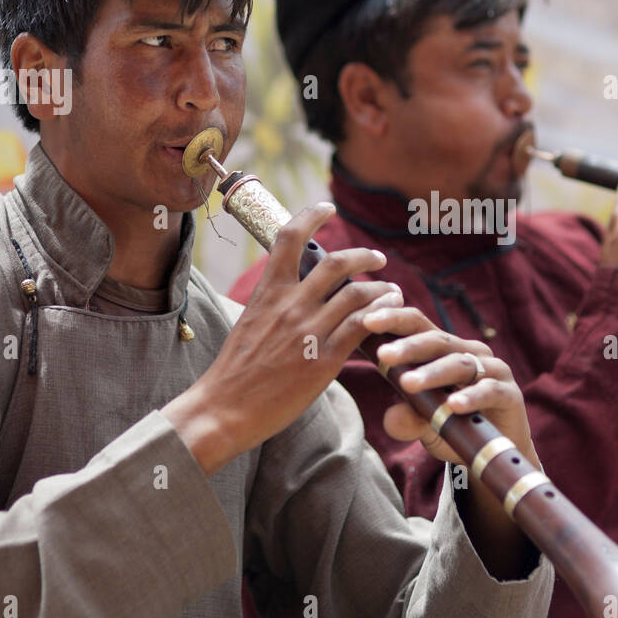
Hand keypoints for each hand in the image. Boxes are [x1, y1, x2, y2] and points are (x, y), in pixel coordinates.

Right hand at [164, 202, 402, 474]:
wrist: (224, 409)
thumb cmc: (234, 373)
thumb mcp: (248, 323)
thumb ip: (272, 303)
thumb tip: (287, 292)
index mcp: (267, 292)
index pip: (289, 238)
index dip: (311, 216)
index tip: (327, 208)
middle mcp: (289, 304)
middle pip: (336, 263)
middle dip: (363, 255)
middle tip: (378, 258)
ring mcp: (308, 331)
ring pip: (358, 294)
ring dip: (382, 288)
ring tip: (393, 291)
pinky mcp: (324, 359)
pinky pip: (362, 326)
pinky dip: (382, 315)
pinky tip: (392, 314)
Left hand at [365, 307, 539, 577]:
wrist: (494, 453)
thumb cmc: (454, 427)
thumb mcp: (423, 425)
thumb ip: (407, 418)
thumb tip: (390, 418)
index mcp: (443, 349)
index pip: (417, 324)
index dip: (394, 319)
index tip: (366, 321)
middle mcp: (468, 352)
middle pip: (437, 340)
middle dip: (409, 347)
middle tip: (384, 355)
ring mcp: (492, 369)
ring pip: (459, 364)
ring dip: (433, 374)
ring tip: (408, 384)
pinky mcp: (508, 393)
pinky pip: (488, 391)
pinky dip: (470, 397)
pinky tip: (453, 405)